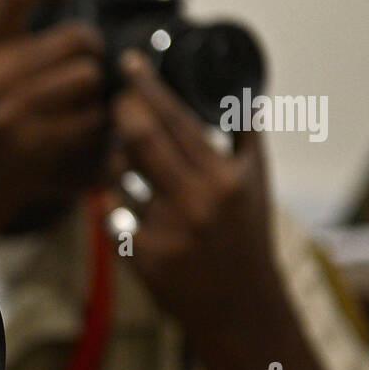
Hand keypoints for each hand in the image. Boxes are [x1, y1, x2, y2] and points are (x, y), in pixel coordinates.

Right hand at [0, 0, 107, 238]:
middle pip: (75, 37)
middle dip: (88, 50)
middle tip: (84, 62)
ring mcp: (12, 114)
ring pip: (88, 76)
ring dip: (95, 89)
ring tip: (81, 100)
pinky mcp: (35, 148)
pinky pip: (91, 119)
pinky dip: (96, 125)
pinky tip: (82, 130)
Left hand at [107, 50, 282, 337]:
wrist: (239, 306)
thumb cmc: (246, 236)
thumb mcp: (257, 182)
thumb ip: (244, 133)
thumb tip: (238, 87)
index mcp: (222, 178)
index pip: (177, 119)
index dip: (148, 86)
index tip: (129, 63)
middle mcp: (194, 202)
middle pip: (138, 139)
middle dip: (122, 113)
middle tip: (118, 101)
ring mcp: (164, 230)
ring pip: (117, 176)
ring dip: (116, 163)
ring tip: (131, 164)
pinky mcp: (139, 256)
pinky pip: (112, 212)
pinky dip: (118, 205)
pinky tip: (136, 211)